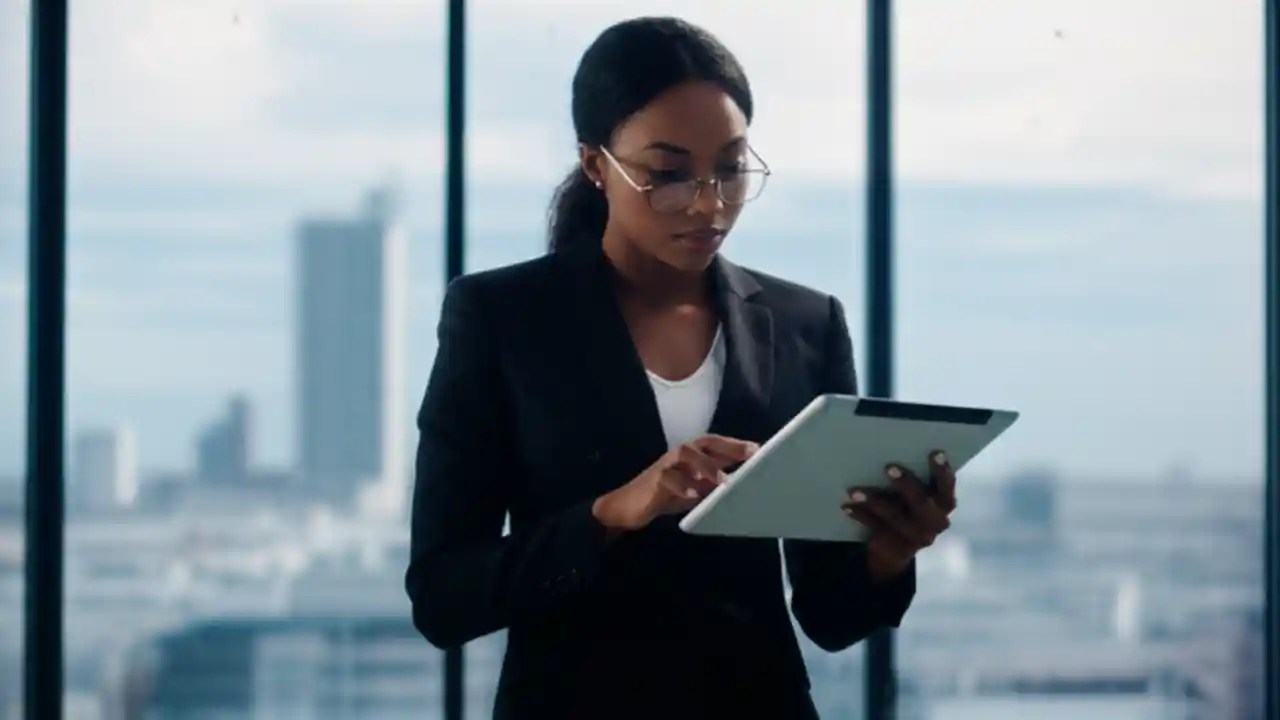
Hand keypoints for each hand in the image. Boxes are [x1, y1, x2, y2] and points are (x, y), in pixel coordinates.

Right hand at [592, 434, 758, 532]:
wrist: (629, 506)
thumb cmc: (667, 494)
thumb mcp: (695, 489)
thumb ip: (714, 484)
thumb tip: (743, 484)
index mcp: (692, 457)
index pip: (716, 444)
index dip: (736, 445)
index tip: (759, 449)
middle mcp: (680, 456)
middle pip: (704, 442)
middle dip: (727, 447)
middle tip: (750, 455)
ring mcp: (666, 466)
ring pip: (685, 455)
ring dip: (705, 465)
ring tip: (722, 481)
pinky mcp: (654, 481)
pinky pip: (668, 479)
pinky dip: (681, 485)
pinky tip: (693, 495)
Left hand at [842, 450, 956, 581]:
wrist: (898, 548)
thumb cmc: (906, 505)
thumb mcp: (916, 494)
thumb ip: (914, 478)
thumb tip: (889, 447)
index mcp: (944, 502)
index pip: (946, 485)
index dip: (942, 470)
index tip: (934, 452)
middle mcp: (936, 521)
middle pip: (922, 502)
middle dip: (906, 484)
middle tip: (888, 467)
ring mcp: (917, 537)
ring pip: (895, 516)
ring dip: (874, 501)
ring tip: (854, 491)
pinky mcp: (896, 546)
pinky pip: (876, 528)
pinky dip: (861, 516)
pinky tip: (847, 506)